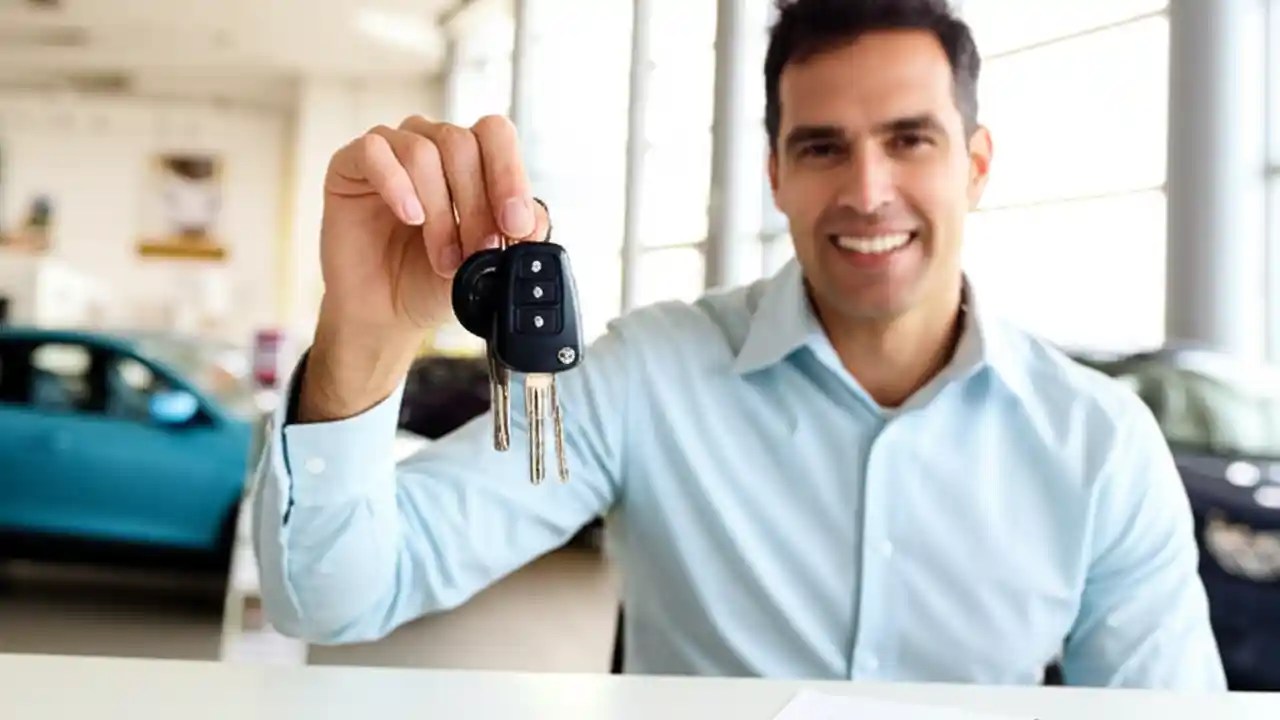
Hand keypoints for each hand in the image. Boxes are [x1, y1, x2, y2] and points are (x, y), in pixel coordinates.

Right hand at [300, 114, 549, 421]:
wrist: (387, 312)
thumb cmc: (433, 280)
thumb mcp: (490, 264)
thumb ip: (519, 236)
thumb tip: (535, 219)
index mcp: (471, 159)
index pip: (496, 134)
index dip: (508, 173)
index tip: (514, 223)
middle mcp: (433, 145)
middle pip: (462, 144)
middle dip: (476, 205)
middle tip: (478, 252)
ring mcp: (392, 150)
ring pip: (423, 152)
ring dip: (439, 212)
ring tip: (444, 258)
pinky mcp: (351, 164)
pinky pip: (374, 151)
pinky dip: (397, 185)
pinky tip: (410, 218)